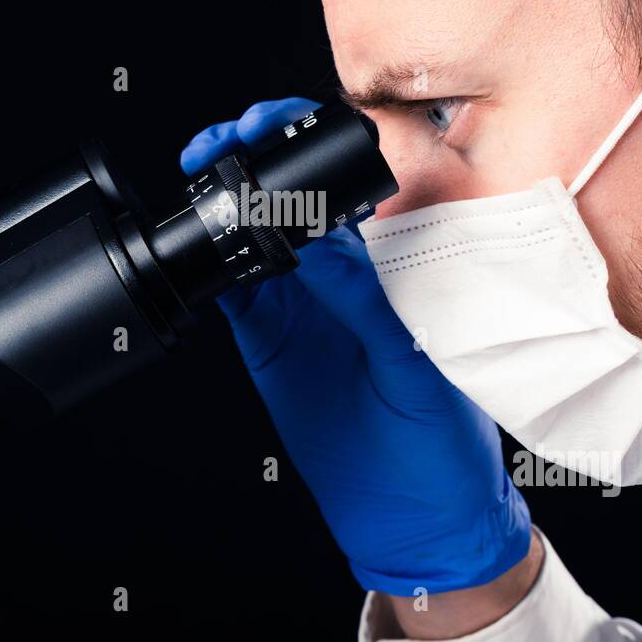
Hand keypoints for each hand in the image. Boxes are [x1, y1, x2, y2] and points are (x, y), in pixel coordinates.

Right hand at [181, 98, 530, 596]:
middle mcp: (339, 278)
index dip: (313, 151)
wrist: (414, 514)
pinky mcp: (266, 341)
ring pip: (252, 236)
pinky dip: (211, 263)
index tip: (285, 127)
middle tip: (230, 136)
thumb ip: (365, 301)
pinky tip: (197, 239)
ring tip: (206, 167)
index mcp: (387, 268)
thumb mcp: (414, 362)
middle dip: (257, 157)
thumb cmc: (444, 437)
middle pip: (289, 199)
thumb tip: (321, 244)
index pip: (345, 191)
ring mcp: (299, 307)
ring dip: (225, 199)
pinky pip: (232, 291)